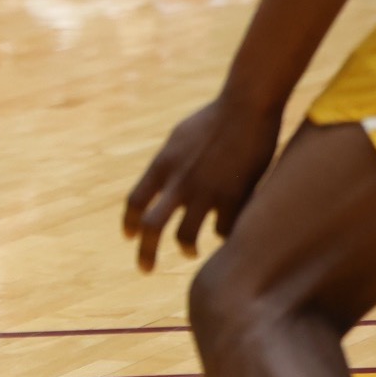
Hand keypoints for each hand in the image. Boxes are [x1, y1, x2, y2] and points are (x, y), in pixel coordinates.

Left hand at [123, 94, 284, 270]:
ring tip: (190, 251)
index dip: (130, 223)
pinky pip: (223, 230)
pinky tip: (227, 234)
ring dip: (187, 247)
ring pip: (186, 235)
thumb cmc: (213, 119)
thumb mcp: (178, 139)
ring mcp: (206, 191)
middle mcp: (178, 182)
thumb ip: (168, 164)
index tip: (129, 237)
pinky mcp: (234, 196)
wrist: (246, 107)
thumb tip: (161, 182)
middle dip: (146, 251)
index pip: (135, 201)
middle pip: (152, 226)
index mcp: (161, 166)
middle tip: (145, 269)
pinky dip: (223, 235)